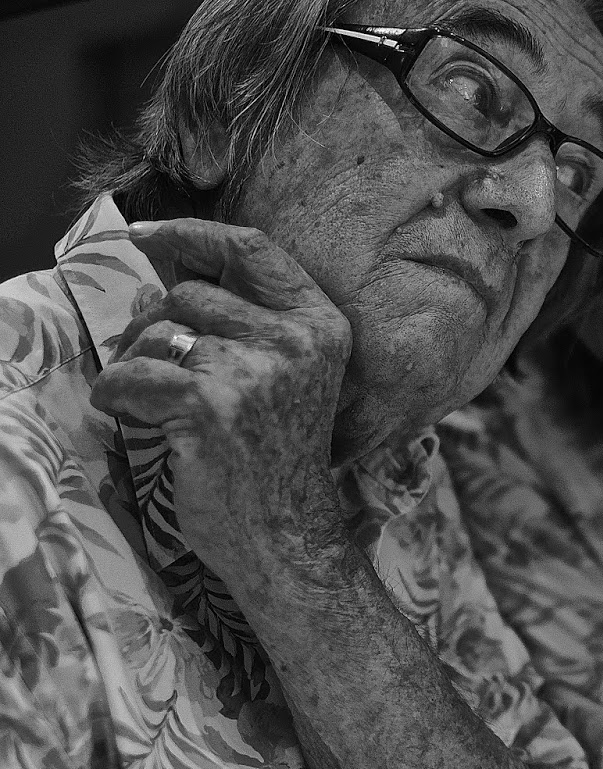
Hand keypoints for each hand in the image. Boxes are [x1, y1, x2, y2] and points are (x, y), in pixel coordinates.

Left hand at [90, 218, 353, 597]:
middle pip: (190, 293)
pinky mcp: (210, 404)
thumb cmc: (275, 458)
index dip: (193, 233)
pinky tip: (133, 418)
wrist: (285, 535)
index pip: (253, 249)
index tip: (146, 235)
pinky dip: (116, 396)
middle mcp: (296, 340)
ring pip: (157, 332)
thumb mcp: (274, 378)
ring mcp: (255, 370)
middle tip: (149, 364)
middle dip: (153, 323)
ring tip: (150, 401)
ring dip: (135, 364)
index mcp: (321, 326)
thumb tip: (151, 287)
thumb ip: (228, 324)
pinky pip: (131, 374)